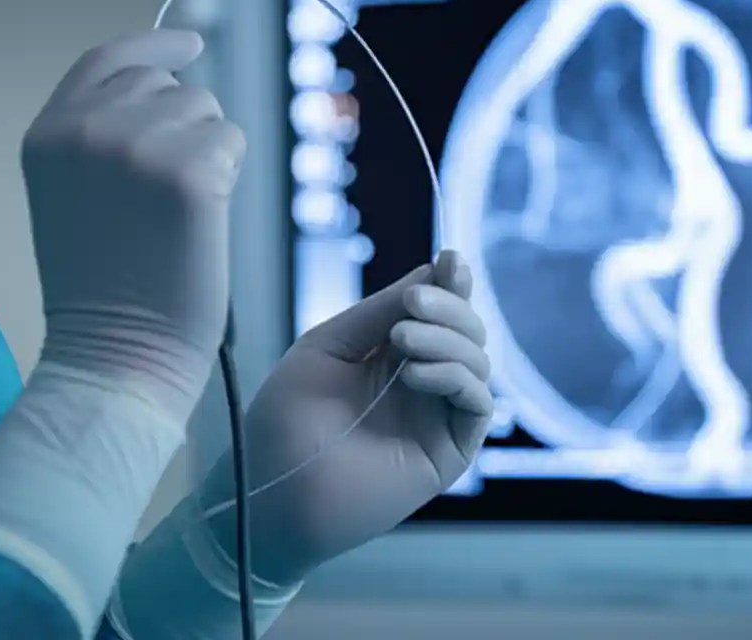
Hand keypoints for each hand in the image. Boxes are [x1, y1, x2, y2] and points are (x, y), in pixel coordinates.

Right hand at [21, 29, 244, 422]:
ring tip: (179, 216)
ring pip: (208, 113)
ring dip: (209, 154)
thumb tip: (172, 93)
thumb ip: (106, 137)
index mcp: (49, 132)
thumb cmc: (109, 288)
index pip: (108, 61)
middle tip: (171, 197)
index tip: (192, 43)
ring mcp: (137, 144)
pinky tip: (201, 221)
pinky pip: (232, 142)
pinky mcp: (190, 169)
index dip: (156, 47)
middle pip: (171, 86)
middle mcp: (87, 127)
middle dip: (188, 128)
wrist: (118, 350)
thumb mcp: (78, 194)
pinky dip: (229, 177)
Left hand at [202, 251, 491, 585]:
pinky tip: (415, 375)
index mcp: (391, 353)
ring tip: (403, 340)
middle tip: (413, 305)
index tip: (449, 258)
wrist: (273, 491)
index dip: (450, 282)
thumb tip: (429, 273)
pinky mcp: (450, 451)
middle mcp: (422, 381)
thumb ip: (379, 311)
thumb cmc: (285, 422)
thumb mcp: (327, 346)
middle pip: (467, 330)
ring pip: (478, 361)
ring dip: (447, 340)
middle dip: (449, 307)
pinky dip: (455, 377)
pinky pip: (477, 402)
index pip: (439, 310)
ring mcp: (438, 416)